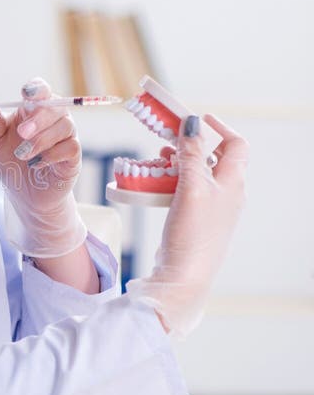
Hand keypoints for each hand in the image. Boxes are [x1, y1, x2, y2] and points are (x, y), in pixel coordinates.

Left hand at [0, 77, 86, 257]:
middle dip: (38, 119)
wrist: (21, 194)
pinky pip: (70, 147)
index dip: (36, 88)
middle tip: (22, 132)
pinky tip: (37, 164)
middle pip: (55, 106)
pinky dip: (52, 155)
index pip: (41, 90)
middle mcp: (53, 118)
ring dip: (41, 141)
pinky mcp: (73, 156)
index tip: (26, 93)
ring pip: (64, 126)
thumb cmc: (9, 161)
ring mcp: (66, 136)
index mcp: (33, 109)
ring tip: (22, 155)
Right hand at [126, 113, 248, 337]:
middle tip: (169, 138)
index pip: (236, 145)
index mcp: (233, 183)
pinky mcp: (198, 221)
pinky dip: (175, 181)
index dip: (220, 128)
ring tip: (160, 159)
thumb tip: (193, 123)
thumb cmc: (192, 234)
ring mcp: (214, 209)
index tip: (198, 118)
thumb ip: (190, 154)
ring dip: (181, 163)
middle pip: (216, 158)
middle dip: (193, 144)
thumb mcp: (191, 188)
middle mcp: (228, 194)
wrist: (184, 276)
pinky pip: (190, 192)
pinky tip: (157, 184)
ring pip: (200, 175)